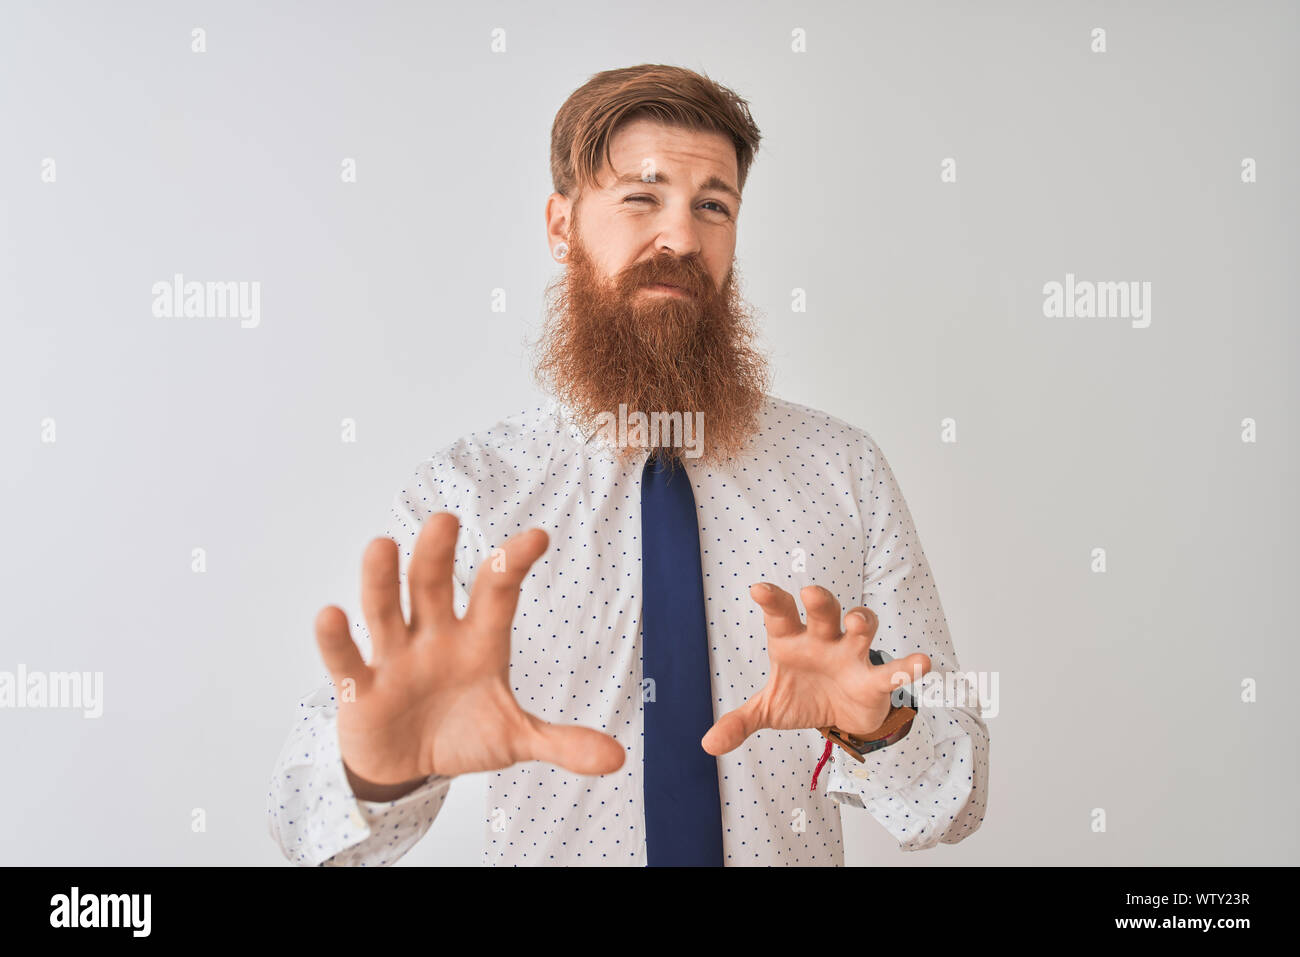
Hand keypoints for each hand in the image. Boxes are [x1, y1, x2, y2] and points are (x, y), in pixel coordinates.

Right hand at [313, 512, 625, 794]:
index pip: (498, 593)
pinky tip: (331, 614)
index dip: (513, 564)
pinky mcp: (359, 685)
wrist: (408, 766)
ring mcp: (394, 656)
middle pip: (433, 586)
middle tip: (445, 520)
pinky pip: (346, 658)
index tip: (538, 537)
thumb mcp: (514, 738)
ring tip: (382, 545)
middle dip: (437, 555)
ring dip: (382, 580)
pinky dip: (336, 639)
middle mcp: (434, 635)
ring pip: (386, 609)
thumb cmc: (463, 733)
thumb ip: (561, 743)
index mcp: (478, 640)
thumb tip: (617, 760)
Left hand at [701, 583, 930, 755]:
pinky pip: (892, 671)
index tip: (758, 589)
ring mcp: (851, 655)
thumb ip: (739, 722)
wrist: (839, 716)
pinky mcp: (874, 679)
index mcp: (791, 640)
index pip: (780, 615)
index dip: (772, 601)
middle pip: (823, 612)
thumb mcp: (768, 710)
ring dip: (862, 621)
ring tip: (859, 622)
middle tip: (810, 593)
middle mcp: (822, 640)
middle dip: (819, 601)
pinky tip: (921, 664)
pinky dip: (907, 667)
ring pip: (861, 628)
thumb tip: (708, 744)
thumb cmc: (800, 696)